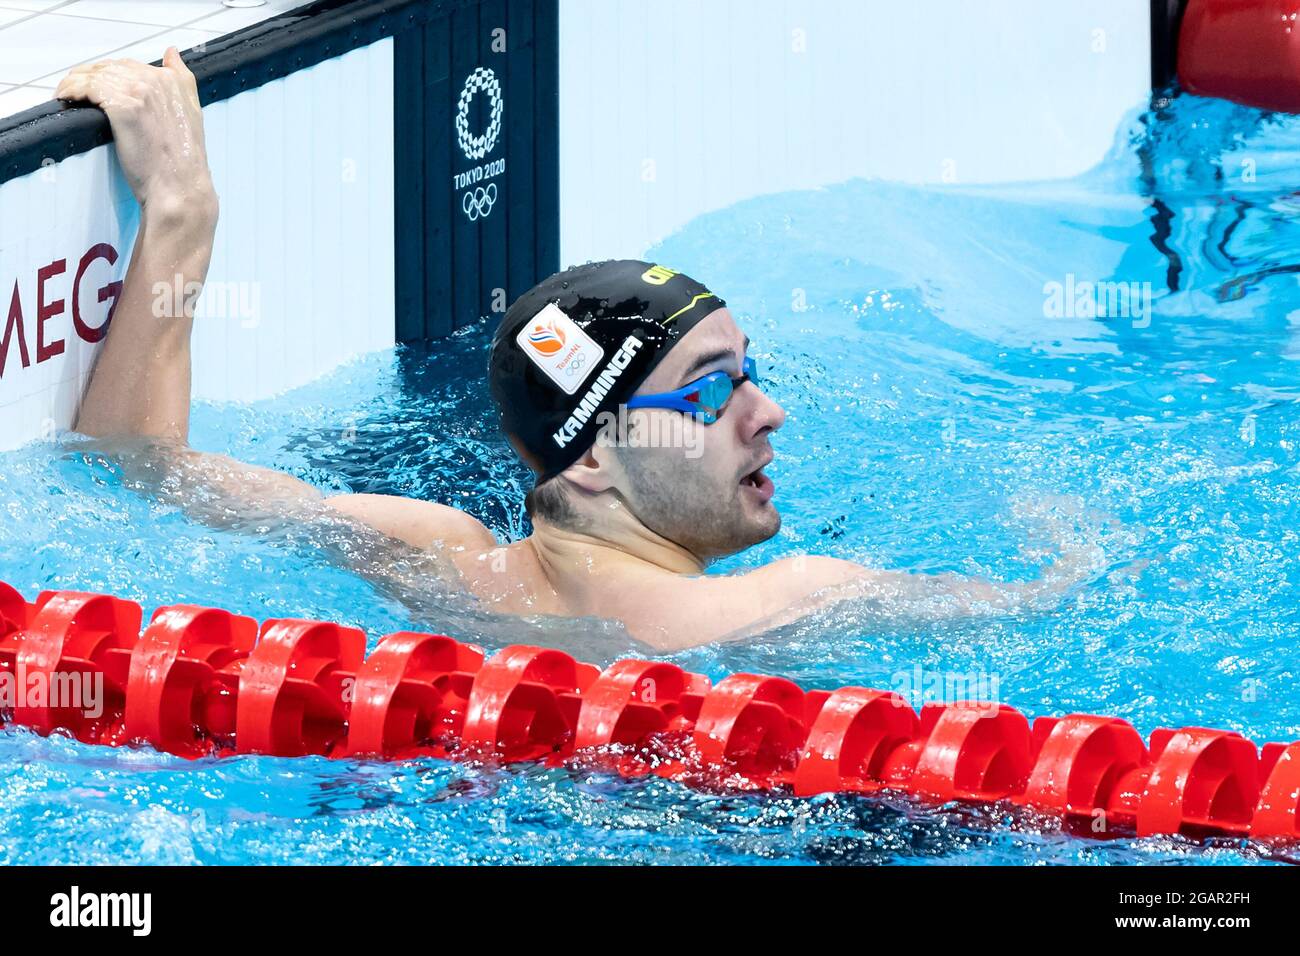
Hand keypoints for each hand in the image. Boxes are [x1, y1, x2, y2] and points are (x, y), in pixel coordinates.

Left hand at [55, 48, 215, 222]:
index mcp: (175, 81)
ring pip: (95, 75)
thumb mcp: (192, 113)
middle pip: (111, 67)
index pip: (131, 66)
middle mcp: (159, 80)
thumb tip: (171, 53)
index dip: (111, 76)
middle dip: (90, 77)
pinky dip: (71, 90)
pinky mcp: (123, 106)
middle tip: (76, 93)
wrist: (180, 188)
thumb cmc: (183, 162)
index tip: (98, 88)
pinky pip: (87, 87)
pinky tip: (65, 99)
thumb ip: (182, 81)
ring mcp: (141, 92)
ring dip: (75, 83)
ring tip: (65, 96)